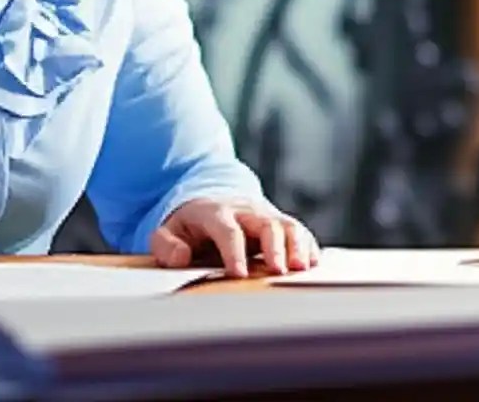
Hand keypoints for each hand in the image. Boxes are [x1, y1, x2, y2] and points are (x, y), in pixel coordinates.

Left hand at [151, 198, 320, 278]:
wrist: (211, 203)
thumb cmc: (190, 227)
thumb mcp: (168, 232)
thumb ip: (166, 245)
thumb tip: (180, 258)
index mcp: (216, 212)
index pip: (227, 230)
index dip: (234, 252)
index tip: (238, 274)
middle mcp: (246, 212)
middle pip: (266, 223)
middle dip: (275, 246)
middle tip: (279, 271)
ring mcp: (267, 217)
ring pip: (289, 226)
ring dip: (298, 246)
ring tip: (302, 269)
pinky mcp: (281, 226)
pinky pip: (301, 233)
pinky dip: (309, 247)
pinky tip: (312, 264)